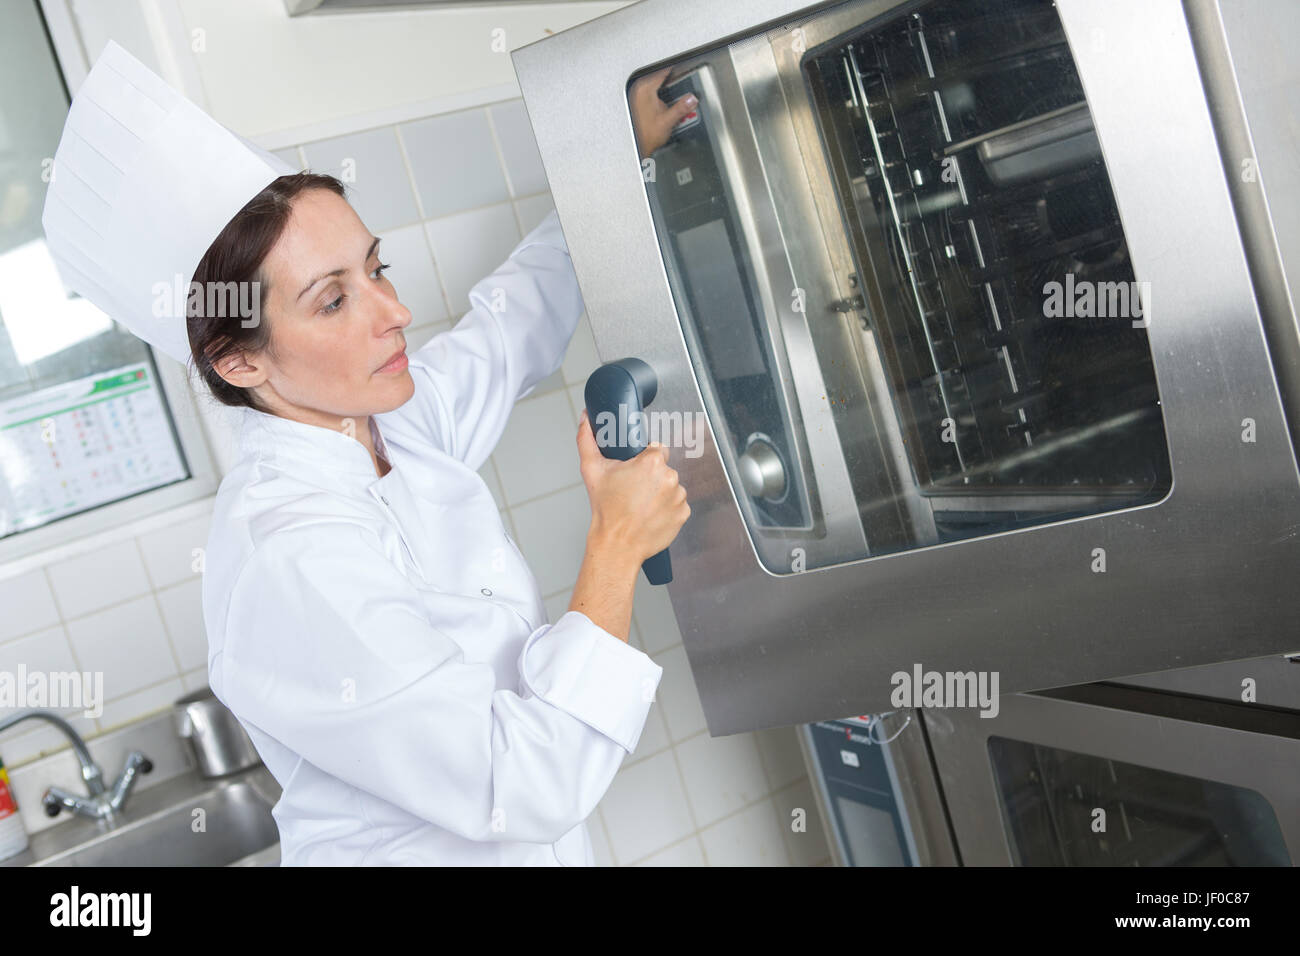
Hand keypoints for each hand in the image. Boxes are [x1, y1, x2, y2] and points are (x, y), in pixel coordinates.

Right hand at [576, 409, 689, 564]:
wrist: (617, 544)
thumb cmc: (606, 510)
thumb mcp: (592, 471)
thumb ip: (586, 440)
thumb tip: (585, 420)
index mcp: (652, 462)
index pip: (656, 449)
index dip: (644, 460)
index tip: (634, 472)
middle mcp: (670, 476)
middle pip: (663, 469)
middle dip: (650, 477)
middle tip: (633, 491)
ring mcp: (679, 496)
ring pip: (671, 487)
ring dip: (660, 493)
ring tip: (641, 505)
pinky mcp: (683, 513)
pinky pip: (677, 505)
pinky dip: (667, 509)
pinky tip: (651, 515)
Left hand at [629, 66, 697, 160]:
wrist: (640, 145)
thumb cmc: (647, 135)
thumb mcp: (668, 120)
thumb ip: (681, 108)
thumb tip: (692, 98)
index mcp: (645, 90)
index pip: (662, 72)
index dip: (675, 71)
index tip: (683, 69)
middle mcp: (640, 91)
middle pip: (660, 78)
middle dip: (672, 81)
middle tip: (683, 81)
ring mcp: (638, 96)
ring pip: (657, 85)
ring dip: (667, 88)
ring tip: (677, 93)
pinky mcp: (640, 103)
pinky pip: (654, 92)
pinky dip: (662, 95)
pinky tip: (668, 102)